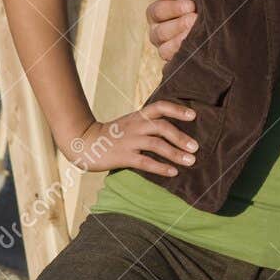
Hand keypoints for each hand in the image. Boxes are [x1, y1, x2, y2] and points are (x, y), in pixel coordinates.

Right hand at [65, 103, 198, 177]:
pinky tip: (173, 172)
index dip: (177, 110)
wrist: (83, 142)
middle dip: (181, 137)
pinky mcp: (123, 156)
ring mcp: (129, 141)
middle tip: (196, 148)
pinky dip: (161, 167)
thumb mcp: (130, 123)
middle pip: (162, 127)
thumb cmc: (111, 135)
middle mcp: (135, 126)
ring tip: (190, 161)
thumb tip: (172, 131)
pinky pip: (145, 162)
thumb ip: (147, 124)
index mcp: (138, 116)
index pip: (160, 107)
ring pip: (156, 144)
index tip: (193, 115)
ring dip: (175, 153)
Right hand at [146, 0, 196, 61]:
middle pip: (160, 32)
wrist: (209, 21)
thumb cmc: (196, 4)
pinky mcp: (174, 63)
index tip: (191, 5)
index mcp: (156, 14)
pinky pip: (172, 67)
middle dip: (179, 25)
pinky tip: (192, 57)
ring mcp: (164, 50)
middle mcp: (156, 33)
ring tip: (195, 36)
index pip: (157, 11)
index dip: (172, 8)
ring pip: (164, 50)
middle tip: (195, 19)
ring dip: (180, 43)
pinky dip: (180, 63)